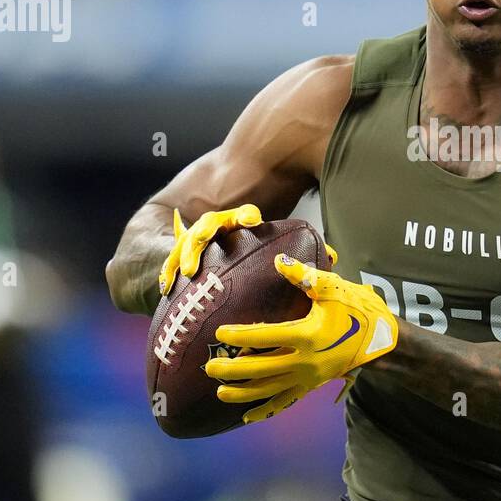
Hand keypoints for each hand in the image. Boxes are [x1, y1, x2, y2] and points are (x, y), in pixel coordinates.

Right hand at [158, 205, 338, 296]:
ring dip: (186, 253)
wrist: (195, 235)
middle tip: (206, 240)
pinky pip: (170, 261)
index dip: (245, 215)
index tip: (251, 220)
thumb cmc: (247, 249)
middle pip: (209, 223)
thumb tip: (333, 256)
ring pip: (187, 241)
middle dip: (207, 230)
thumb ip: (298, 251)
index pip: (242, 214)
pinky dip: (168, 271)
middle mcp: (215, 227)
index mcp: (239, 222)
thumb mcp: (268, 246)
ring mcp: (194, 240)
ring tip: (188, 270)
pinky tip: (167, 286)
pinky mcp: (177, 254)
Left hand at [205, 253, 397, 423]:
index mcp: (309, 334)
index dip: (242, 334)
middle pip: (262, 368)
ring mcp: (310, 377)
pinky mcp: (313, 386)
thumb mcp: (335, 289)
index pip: (267, 335)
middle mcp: (307, 360)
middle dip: (233, 369)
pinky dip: (266, 410)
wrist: (384, 341)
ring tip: (219, 392)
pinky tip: (247, 417)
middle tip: (209, 367)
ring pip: (270, 389)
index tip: (221, 331)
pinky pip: (286, 401)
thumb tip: (279, 262)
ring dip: (243, 393)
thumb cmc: (359, 311)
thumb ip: (305, 276)